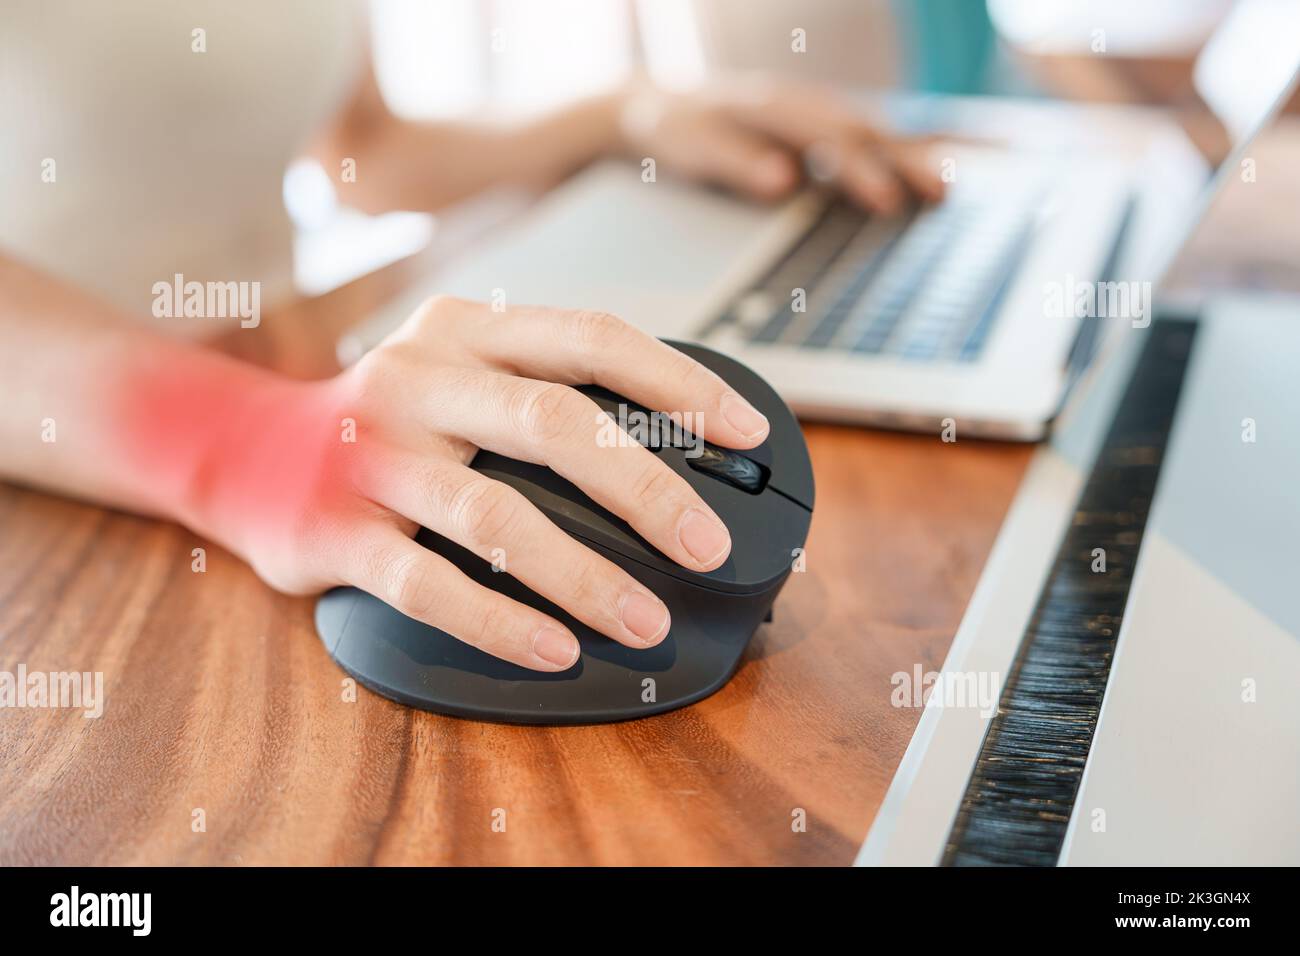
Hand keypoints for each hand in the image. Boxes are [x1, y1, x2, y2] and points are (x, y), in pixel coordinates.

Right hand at [202, 297, 770, 671]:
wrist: (241, 448)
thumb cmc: (385, 420)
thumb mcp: (459, 370)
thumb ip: (544, 387)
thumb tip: (675, 445)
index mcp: (466, 329)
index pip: (591, 338)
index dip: (678, 383)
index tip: (743, 432)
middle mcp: (419, 377)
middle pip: (553, 423)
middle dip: (647, 490)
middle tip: (706, 548)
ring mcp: (373, 455)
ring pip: (494, 513)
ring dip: (581, 575)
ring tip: (642, 622)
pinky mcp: (334, 530)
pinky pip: (427, 583)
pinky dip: (499, 622)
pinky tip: (555, 651)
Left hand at [615, 76, 943, 212]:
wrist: (657, 105)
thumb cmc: (674, 129)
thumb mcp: (692, 146)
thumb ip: (736, 162)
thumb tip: (784, 180)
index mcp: (773, 107)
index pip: (828, 140)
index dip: (861, 171)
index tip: (889, 201)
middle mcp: (801, 104)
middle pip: (864, 132)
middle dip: (906, 160)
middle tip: (943, 190)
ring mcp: (812, 113)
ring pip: (871, 131)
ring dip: (911, 155)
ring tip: (948, 186)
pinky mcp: (816, 128)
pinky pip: (866, 138)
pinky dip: (899, 151)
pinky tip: (929, 170)